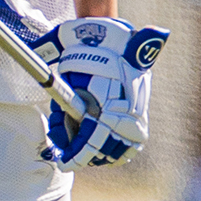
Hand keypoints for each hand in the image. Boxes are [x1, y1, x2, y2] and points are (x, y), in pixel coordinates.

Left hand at [31, 17, 168, 166]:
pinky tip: (109, 155)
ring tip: (86, 157)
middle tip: (70, 159)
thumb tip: (58, 132)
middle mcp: (125, 108)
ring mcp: (137, 111)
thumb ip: (63, 105)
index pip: (92, 140)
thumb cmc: (85, 55)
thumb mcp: (67, 75)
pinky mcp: (142, 110)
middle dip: (86, 157)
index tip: (64, 162)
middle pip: (106, 148)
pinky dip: (122, 151)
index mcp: (106, 100)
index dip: (76, 155)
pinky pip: (135, 140)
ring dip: (102, 156)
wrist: (115, 38)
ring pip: (122, 148)